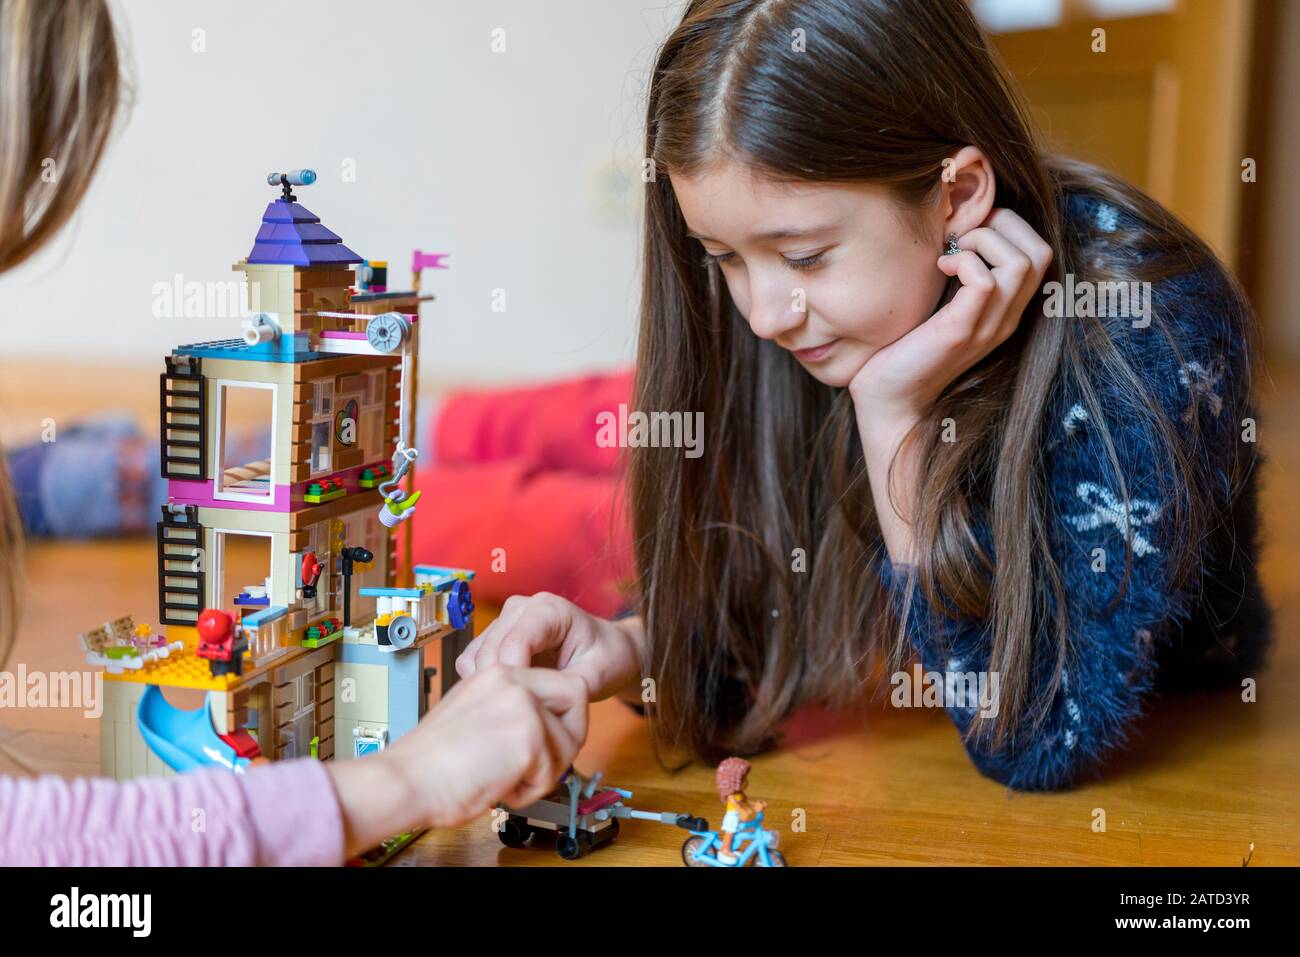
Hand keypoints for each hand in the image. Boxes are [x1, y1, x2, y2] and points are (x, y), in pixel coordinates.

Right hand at [328, 666, 587, 852]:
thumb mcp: (472, 716)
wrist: (405, 781)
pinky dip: (530, 790)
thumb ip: (507, 711)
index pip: (557, 681)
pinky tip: (500, 788)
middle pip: (577, 696)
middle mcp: (512, 680)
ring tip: (507, 779)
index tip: (549, 740)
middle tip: (540, 765)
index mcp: (496, 672)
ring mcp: (522, 705)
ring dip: (545, 771)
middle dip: (568, 736)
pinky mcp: (528, 736)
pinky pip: (552, 771)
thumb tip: (539, 729)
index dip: (560, 714)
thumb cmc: (430, 762)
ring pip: (569, 740)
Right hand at [456, 592, 641, 701]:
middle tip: (521, 716)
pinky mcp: (494, 636)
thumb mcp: (596, 676)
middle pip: (489, 651)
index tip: (526, 709)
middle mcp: (521, 608)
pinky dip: (485, 683)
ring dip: (489, 686)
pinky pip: (472, 663)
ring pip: (475, 657)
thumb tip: (532, 702)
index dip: (515, 679)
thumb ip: (565, 688)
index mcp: (549, 610)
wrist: (608, 650)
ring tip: (517, 707)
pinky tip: (509, 698)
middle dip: (502, 687)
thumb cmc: (607, 658)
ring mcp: (505, 620)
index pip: (514, 644)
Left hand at [848, 208, 1052, 426]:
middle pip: (1041, 253)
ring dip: (983, 241)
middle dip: (1003, 225)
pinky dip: (963, 261)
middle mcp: (1005, 318)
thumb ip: (958, 275)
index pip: (1040, 254)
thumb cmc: (904, 347)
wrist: (888, 400)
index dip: (1010, 228)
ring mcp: (987, 326)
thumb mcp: (941, 304)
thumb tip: (954, 228)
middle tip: (962, 236)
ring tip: (951, 252)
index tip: (969, 231)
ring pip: (1021, 262)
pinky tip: (939, 269)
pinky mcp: (961, 332)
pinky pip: (985, 281)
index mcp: (1005, 310)